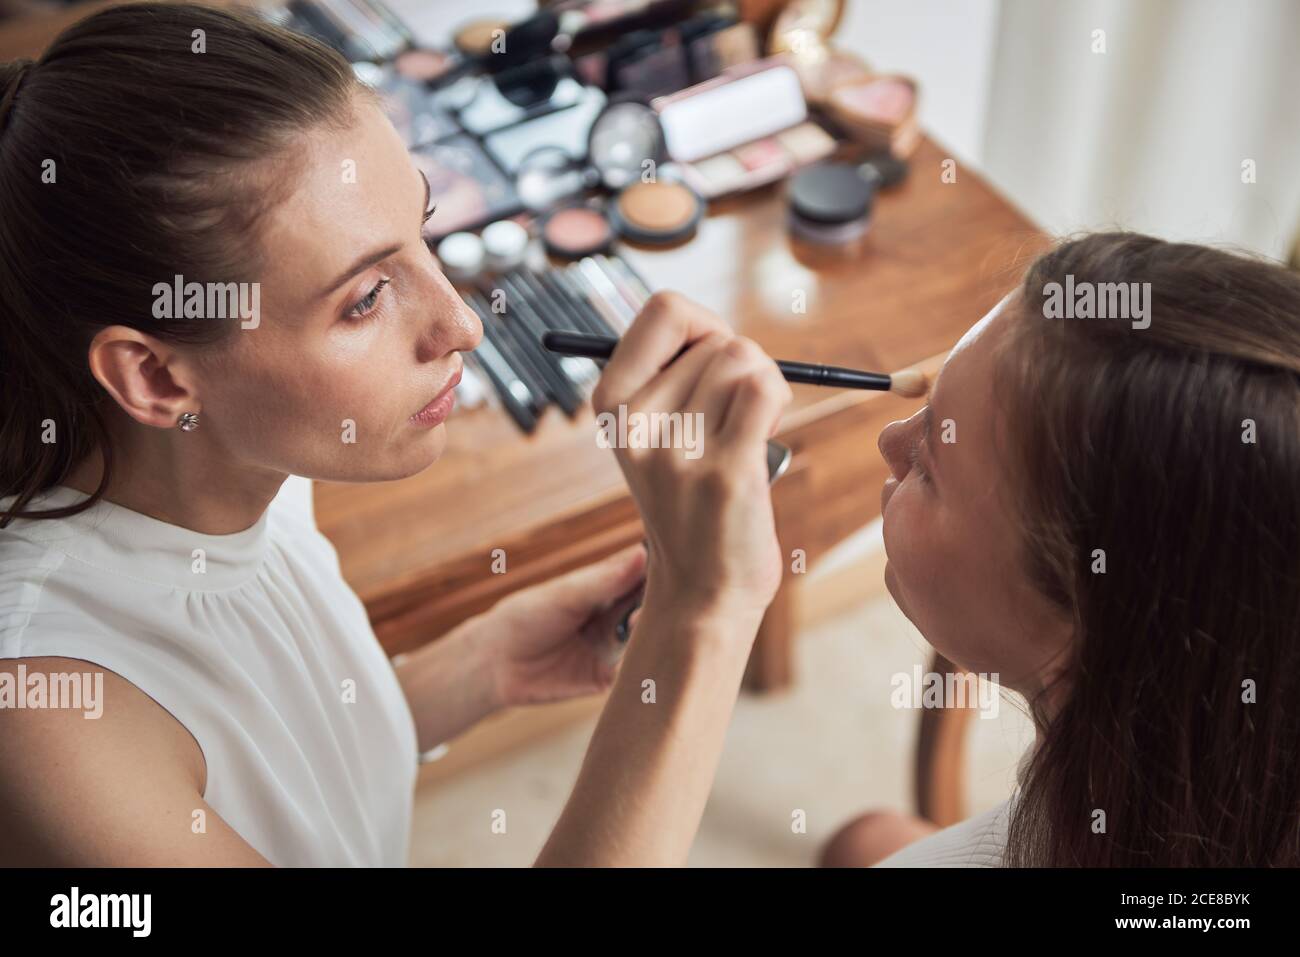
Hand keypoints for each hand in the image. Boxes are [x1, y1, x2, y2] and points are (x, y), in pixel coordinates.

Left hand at [478, 545, 647, 707]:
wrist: (494, 661)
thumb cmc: (526, 616)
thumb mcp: (565, 594)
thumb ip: (604, 580)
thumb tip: (641, 554)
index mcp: (607, 588)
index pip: (643, 577)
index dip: (658, 576)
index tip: (668, 575)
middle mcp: (615, 616)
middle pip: (651, 611)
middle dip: (655, 610)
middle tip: (642, 610)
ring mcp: (612, 648)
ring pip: (645, 642)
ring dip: (647, 639)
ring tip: (633, 630)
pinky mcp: (606, 678)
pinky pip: (631, 676)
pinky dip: (638, 670)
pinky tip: (636, 664)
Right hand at [591, 291, 792, 625]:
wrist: (702, 590)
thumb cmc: (691, 503)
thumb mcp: (655, 435)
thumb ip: (672, 375)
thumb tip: (711, 324)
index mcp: (612, 404)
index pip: (665, 309)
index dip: (705, 324)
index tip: (712, 360)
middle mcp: (636, 423)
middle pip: (720, 339)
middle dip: (744, 365)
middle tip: (736, 416)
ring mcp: (678, 449)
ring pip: (748, 362)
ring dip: (766, 387)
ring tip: (749, 431)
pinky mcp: (724, 473)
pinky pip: (765, 391)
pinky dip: (777, 403)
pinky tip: (765, 437)